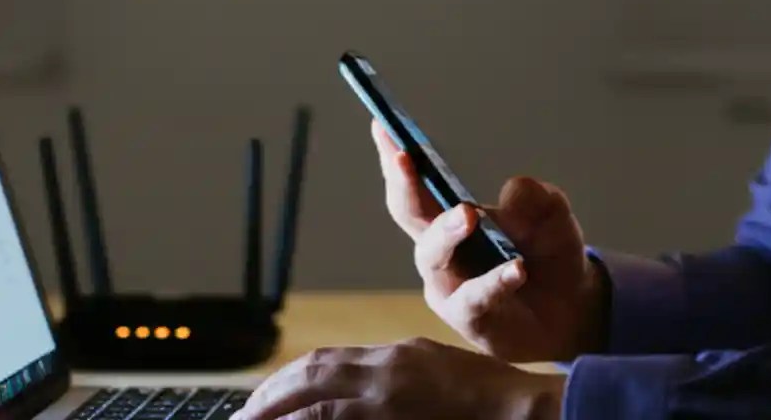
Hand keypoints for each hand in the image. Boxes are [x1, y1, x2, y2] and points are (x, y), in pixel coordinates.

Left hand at [234, 337, 564, 419]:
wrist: (529, 412)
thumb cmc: (498, 406)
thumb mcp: (443, 381)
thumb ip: (403, 387)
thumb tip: (365, 406)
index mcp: (399, 357)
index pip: (326, 362)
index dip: (288, 380)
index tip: (265, 400)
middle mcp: (387, 368)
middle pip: (310, 373)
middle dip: (269, 395)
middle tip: (241, 416)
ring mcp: (389, 394)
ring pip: (312, 399)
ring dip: (273, 412)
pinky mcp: (392, 414)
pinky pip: (330, 419)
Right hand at [374, 121, 607, 362]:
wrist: (574, 308)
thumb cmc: (548, 253)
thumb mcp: (551, 212)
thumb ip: (532, 197)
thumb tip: (506, 197)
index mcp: (448, 218)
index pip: (413, 184)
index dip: (392, 156)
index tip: (380, 123)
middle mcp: (439, 250)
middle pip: (407, 213)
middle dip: (403, 183)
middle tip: (405, 155)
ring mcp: (449, 286)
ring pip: (432, 256)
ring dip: (446, 231)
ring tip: (467, 214)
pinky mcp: (470, 320)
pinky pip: (474, 299)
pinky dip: (494, 280)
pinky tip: (517, 268)